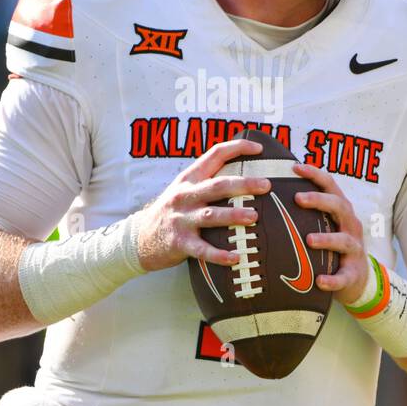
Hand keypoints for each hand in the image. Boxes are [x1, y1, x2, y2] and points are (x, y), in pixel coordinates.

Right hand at [132, 138, 271, 271]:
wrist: (140, 237)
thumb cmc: (172, 212)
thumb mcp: (184, 190)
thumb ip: (207, 181)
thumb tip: (244, 174)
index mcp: (189, 179)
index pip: (214, 155)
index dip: (237, 148)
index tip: (259, 148)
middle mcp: (185, 196)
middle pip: (218, 186)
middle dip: (244, 184)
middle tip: (266, 185)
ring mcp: (182, 219)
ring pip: (211, 215)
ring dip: (234, 215)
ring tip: (254, 217)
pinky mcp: (180, 242)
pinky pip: (203, 249)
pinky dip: (220, 254)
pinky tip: (236, 257)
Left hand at [292, 163, 368, 305]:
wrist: (357, 279)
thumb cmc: (332, 246)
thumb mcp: (324, 224)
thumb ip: (305, 211)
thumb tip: (269, 194)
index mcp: (341, 211)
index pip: (330, 186)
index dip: (315, 174)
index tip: (295, 167)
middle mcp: (350, 226)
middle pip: (339, 206)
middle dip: (319, 200)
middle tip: (297, 199)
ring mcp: (354, 249)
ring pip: (344, 240)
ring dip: (327, 239)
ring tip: (309, 240)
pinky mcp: (353, 273)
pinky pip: (344, 276)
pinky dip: (333, 279)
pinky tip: (320, 281)